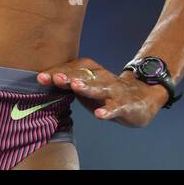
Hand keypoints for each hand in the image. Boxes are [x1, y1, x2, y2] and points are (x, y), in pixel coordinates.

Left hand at [37, 58, 167, 127]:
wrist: (143, 97)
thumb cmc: (108, 93)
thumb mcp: (87, 89)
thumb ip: (68, 85)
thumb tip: (41, 83)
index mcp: (91, 73)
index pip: (73, 69)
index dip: (58, 72)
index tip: (40, 77)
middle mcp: (102, 78)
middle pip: (84, 75)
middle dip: (69, 76)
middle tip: (56, 78)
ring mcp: (114, 91)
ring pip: (100, 88)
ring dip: (88, 87)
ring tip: (76, 87)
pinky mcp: (125, 105)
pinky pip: (116, 108)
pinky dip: (108, 111)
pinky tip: (100, 115)